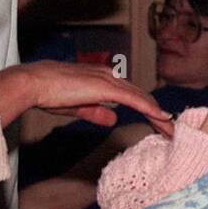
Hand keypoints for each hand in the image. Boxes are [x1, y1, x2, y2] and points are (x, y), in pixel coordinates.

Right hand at [0, 62, 172, 135]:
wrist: (35, 82)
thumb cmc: (49, 93)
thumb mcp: (77, 107)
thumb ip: (96, 112)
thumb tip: (113, 119)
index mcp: (102, 79)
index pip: (131, 96)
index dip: (146, 110)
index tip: (157, 125)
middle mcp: (110, 76)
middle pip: (141, 97)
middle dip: (158, 115)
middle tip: (172, 132)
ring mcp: (109, 80)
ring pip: (142, 99)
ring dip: (159, 115)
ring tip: (172, 130)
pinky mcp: (106, 87)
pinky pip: (134, 100)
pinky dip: (150, 109)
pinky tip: (162, 119)